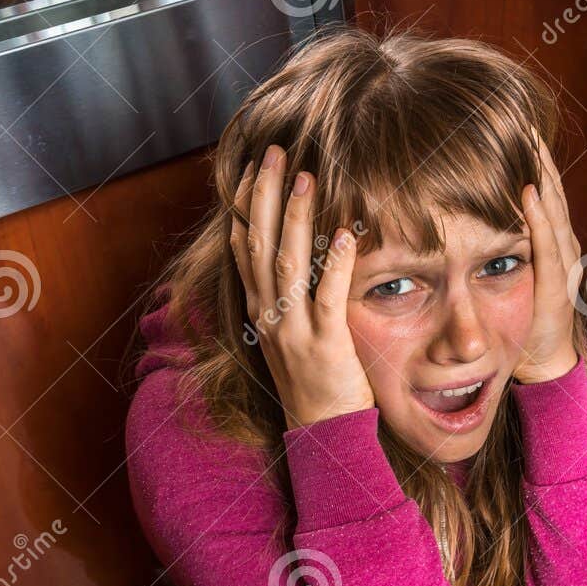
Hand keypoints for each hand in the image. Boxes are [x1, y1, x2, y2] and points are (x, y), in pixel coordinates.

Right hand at [231, 145, 375, 430]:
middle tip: (274, 152)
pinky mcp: (324, 345)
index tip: (255, 166)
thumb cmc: (315, 381)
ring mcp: (293, 331)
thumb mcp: (293, 333)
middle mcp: (270, 315)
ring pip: (286, 263)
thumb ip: (291, 295)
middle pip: (259, 242)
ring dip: (295, 216)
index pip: (245, 246)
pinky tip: (341, 233)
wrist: (321, 434)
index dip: (247, 204)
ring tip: (304, 176)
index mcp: (261, 309)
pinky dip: (332, 263)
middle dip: (265, 193)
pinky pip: (325, 297)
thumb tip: (302, 256)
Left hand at [515, 136, 581, 383]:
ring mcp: (563, 262)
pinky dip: (538, 216)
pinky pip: (547, 243)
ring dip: (540, 173)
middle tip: (522, 117)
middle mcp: (562, 244)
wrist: (542, 360)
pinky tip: (528, 191)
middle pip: (550, 189)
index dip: (531, 158)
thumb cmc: (518, 318)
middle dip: (537, 154)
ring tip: (528, 139)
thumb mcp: (505, 272)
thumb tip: (463, 215)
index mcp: (550, 239)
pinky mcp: (556, 283)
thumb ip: (496, 245)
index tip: (515, 124)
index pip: (540, 190)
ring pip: (552, 208)